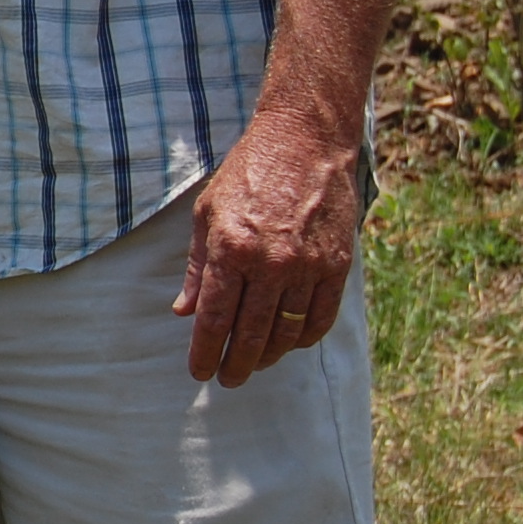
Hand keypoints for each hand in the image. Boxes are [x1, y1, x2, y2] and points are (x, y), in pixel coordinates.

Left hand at [174, 112, 362, 387]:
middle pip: (251, 333)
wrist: (305, 143)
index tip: (199, 372)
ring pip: (287, 332)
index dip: (205, 351)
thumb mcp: (207, 214)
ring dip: (268, 356)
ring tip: (253, 365)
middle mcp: (271, 263)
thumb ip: (198, 268)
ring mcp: (308, 266)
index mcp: (231, 250)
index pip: (215, 318)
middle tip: (226, 380)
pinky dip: (304, 337)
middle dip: (235, 364)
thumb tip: (185, 312)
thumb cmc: (247, 175)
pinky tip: (289, 344)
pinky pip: (321, 317)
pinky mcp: (338, 265)